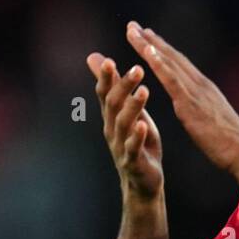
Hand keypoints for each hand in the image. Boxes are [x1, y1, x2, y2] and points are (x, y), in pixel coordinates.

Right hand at [87, 51, 163, 201]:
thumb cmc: (135, 140)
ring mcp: (120, 145)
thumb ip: (112, 86)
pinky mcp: (133, 161)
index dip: (104, 78)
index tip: (108, 60)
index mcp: (110, 116)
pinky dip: (137, 137)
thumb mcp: (124, 110)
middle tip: (137, 68)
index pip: (104, 93)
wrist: (141, 181)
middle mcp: (111, 128)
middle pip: (113, 104)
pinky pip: (132, 148)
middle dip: (123, 86)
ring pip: (123, 123)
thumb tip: (94, 56)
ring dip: (133, 106)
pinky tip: (144, 126)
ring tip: (144, 91)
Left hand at [125, 21, 238, 174]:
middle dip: (151, 40)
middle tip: (132, 26)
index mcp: (203, 87)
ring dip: (149, 46)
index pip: (178, 63)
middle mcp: (199, 84)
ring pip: (168, 63)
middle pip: (171, 57)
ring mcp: (195, 92)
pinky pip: (172, 80)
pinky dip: (160, 65)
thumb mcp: (212, 115)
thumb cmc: (227, 140)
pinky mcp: (190, 104)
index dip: (162, 48)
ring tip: (134, 32)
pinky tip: (149, 53)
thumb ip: (201, 104)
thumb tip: (196, 99)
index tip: (146, 34)